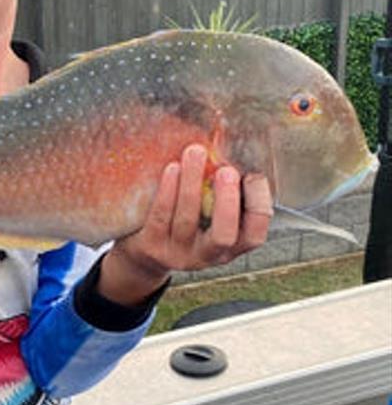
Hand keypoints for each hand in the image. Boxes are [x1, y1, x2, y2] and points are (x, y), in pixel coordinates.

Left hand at [98, 144, 272, 304]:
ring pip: (187, 218)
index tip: (252, 174)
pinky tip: (172, 167)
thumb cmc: (185, 224)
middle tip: (226, 170)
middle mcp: (208, 255)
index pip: (255, 233)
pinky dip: (168, 189)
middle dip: (227, 200)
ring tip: (195, 153)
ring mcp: (178, 253)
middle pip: (224, 234)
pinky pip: (160, 215)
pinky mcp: (152, 245)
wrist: (146, 254)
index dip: (259, 203)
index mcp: (230, 247)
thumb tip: (233, 149)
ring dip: (192, 182)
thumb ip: (224, 193)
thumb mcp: (210, 216)